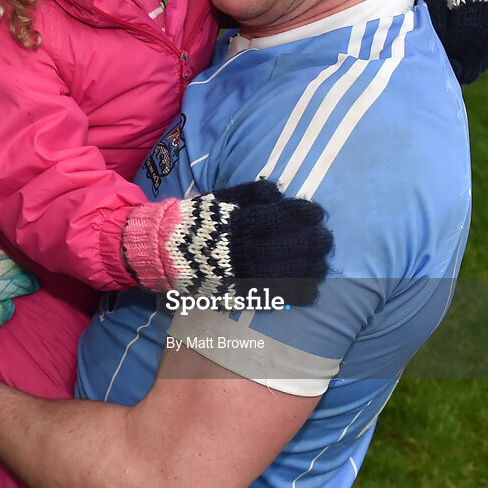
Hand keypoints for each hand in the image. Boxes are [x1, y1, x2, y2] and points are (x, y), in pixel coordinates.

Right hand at [122, 180, 331, 305]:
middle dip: (313, 243)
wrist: (161, 251)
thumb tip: (277, 190)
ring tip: (322, 265)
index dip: (303, 216)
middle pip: (289, 248)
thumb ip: (248, 194)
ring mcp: (241, 275)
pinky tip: (309, 292)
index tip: (317, 213)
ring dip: (309, 270)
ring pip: (285, 274)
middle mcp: (243, 250)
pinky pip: (271, 296)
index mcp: (239, 223)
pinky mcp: (238, 294)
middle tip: (326, 240)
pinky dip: (293, 295)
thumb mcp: (219, 199)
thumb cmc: (194, 221)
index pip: (281, 218)